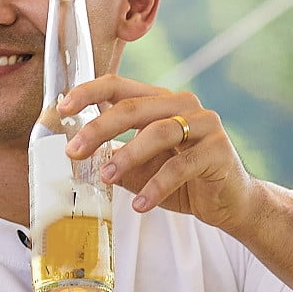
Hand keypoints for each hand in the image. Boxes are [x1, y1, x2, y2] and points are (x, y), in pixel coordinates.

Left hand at [61, 73, 259, 232]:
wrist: (231, 203)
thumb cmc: (183, 181)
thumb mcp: (140, 169)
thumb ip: (113, 158)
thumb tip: (74, 159)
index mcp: (160, 102)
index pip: (118, 86)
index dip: (88, 93)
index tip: (61, 108)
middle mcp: (182, 105)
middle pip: (133, 107)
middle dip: (99, 129)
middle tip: (73, 151)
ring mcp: (204, 125)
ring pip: (158, 132)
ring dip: (127, 156)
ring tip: (105, 178)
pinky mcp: (218, 151)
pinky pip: (181, 167)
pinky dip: (157, 187)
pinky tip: (141, 205)